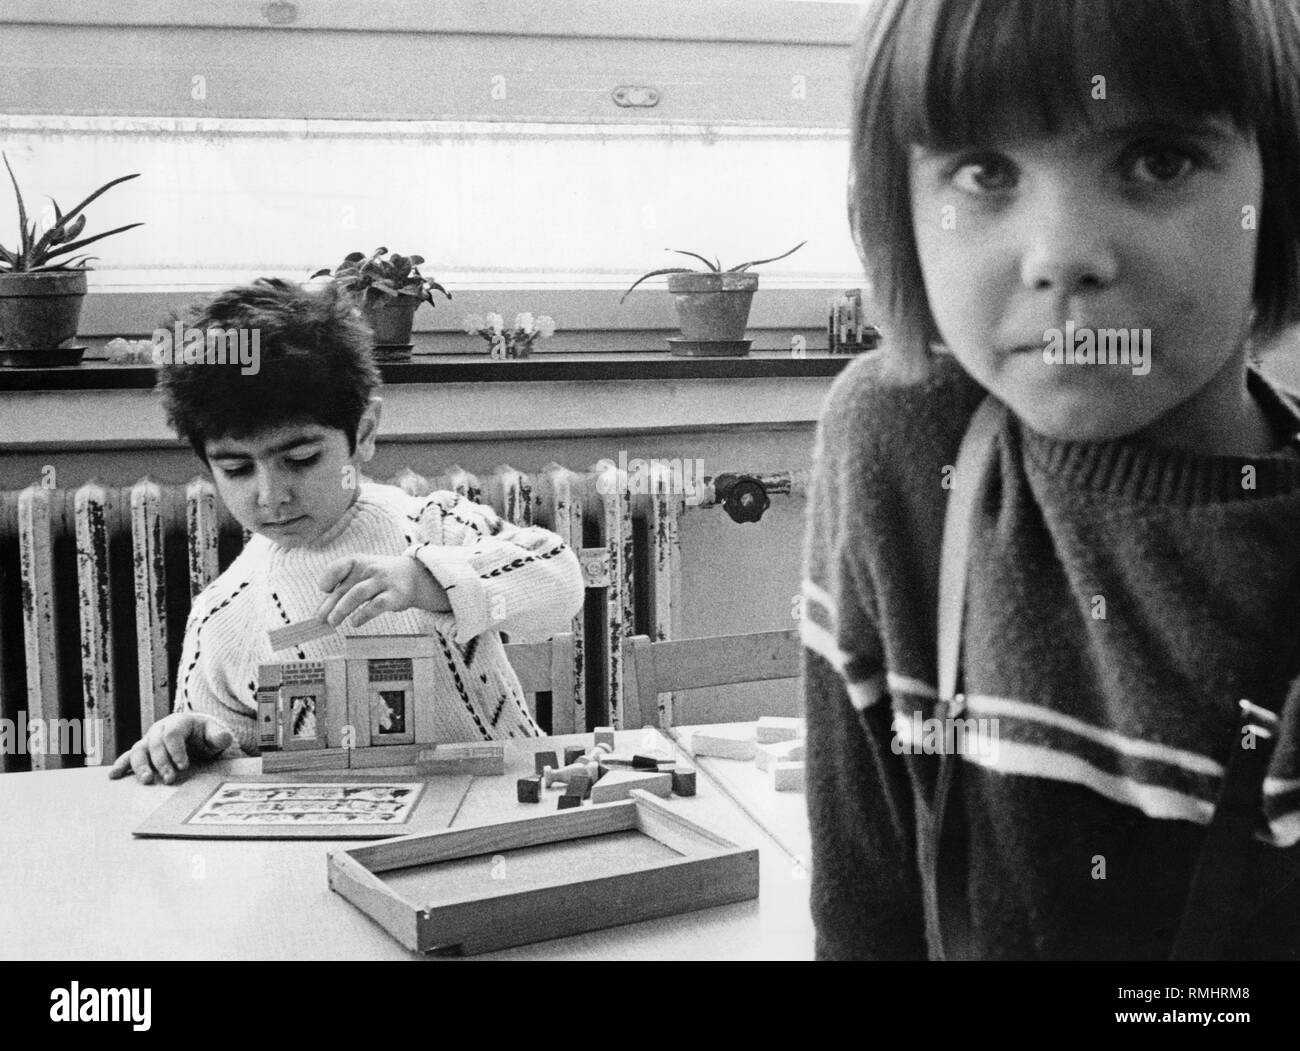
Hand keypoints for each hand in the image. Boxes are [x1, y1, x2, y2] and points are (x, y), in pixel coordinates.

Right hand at [108, 712, 233, 784]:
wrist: (196, 735)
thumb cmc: (206, 734)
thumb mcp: (216, 734)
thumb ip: (219, 735)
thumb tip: (221, 737)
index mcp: (178, 722)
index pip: (173, 734)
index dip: (176, 750)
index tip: (184, 765)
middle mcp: (160, 729)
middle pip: (155, 743)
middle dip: (161, 762)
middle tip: (170, 778)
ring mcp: (149, 740)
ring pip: (139, 750)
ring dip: (140, 766)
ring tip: (146, 780)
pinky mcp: (143, 751)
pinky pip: (128, 757)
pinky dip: (121, 765)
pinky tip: (114, 775)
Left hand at [315, 554, 449, 627]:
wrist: (414, 576)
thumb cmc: (381, 577)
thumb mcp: (362, 574)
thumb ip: (343, 588)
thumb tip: (321, 611)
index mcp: (359, 562)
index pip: (339, 566)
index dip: (328, 578)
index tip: (324, 590)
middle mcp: (370, 569)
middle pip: (345, 587)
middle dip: (330, 604)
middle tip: (320, 619)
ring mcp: (383, 582)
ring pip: (358, 594)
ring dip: (342, 609)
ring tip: (333, 622)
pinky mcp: (394, 596)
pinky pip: (375, 606)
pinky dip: (363, 615)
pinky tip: (354, 622)